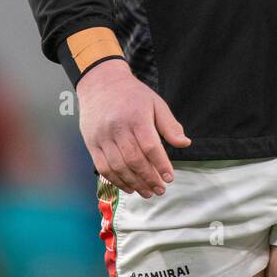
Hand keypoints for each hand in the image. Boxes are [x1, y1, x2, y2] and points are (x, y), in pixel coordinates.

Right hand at [76, 58, 190, 198]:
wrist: (101, 84)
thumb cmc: (132, 95)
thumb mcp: (156, 103)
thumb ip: (170, 125)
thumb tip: (184, 144)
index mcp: (136, 117)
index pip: (150, 146)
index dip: (161, 165)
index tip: (170, 178)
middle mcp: (117, 128)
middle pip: (134, 160)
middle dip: (149, 178)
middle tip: (160, 189)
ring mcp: (102, 137)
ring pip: (118, 167)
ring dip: (134, 183)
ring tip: (147, 192)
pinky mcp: (91, 144)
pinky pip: (103, 167)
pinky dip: (116, 181)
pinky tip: (128, 187)